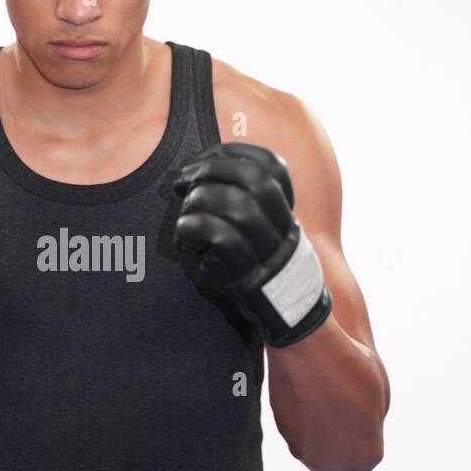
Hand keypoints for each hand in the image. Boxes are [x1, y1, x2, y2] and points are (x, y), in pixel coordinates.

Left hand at [171, 141, 330, 347]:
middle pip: (255, 180)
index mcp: (285, 209)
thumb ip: (239, 199)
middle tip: (183, 179)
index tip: (201, 160)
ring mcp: (268, 252)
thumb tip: (195, 171)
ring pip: (237, 206)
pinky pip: (220, 237)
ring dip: (200, 200)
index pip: (270, 164)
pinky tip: (184, 234)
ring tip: (185, 210)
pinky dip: (193, 227)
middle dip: (211, 169)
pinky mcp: (248, 275)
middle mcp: (283, 227)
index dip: (231, 153)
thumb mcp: (260, 228)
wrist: (287, 317)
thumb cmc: (257, 266)